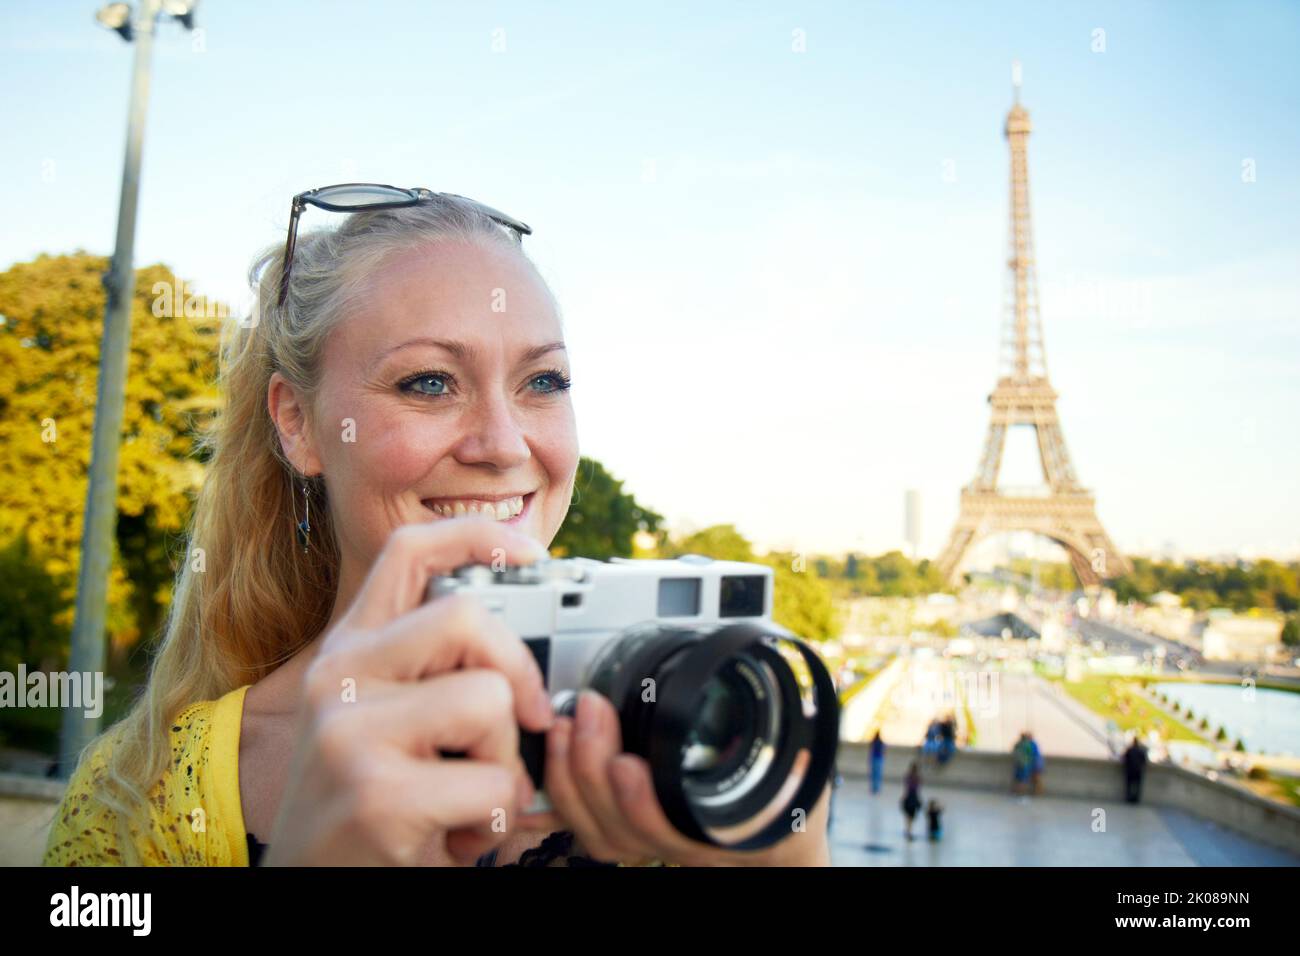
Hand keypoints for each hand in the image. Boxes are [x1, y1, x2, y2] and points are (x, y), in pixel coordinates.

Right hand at [263, 517, 554, 866]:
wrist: (306, 890)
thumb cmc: (361, 804)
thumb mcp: (380, 721)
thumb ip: (433, 675)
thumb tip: (537, 658)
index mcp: (348, 651)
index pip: (409, 551)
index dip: (478, 533)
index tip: (533, 552)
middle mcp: (339, 677)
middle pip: (466, 616)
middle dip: (519, 671)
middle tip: (526, 720)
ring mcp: (351, 732)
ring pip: (490, 698)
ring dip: (506, 760)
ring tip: (473, 794)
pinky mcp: (376, 794)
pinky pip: (493, 782)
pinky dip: (500, 818)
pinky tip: (461, 836)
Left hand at [519, 691, 830, 866]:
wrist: (777, 843)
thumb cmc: (787, 802)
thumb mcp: (799, 767)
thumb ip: (790, 743)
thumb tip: (786, 709)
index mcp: (717, 829)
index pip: (671, 827)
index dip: (642, 803)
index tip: (626, 765)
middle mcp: (678, 844)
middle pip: (620, 830)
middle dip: (593, 770)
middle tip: (589, 714)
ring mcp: (649, 842)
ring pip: (598, 835)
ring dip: (570, 780)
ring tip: (564, 726)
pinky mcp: (625, 832)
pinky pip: (582, 829)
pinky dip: (554, 801)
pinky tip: (538, 769)